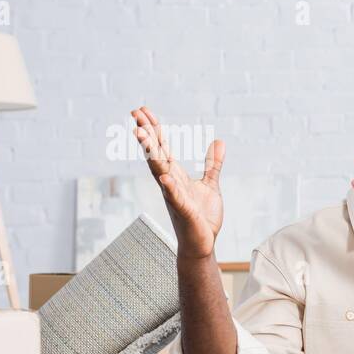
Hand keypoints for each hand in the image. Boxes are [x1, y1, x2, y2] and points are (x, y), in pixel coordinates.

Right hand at [132, 106, 223, 259]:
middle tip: (135, 114)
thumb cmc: (202, 215)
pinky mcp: (183, 211)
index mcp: (175, 174)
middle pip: (155, 154)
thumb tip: (218, 141)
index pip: (162, 147)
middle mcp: (169, 182)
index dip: (154, 129)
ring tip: (142, 134)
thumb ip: (213, 164)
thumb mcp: (210, 184)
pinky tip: (165, 177)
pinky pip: (175, 197)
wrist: (202, 243)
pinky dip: (169, 187)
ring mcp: (174, 196)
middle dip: (146, 134)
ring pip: (159, 171)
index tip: (143, 110)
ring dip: (151, 153)